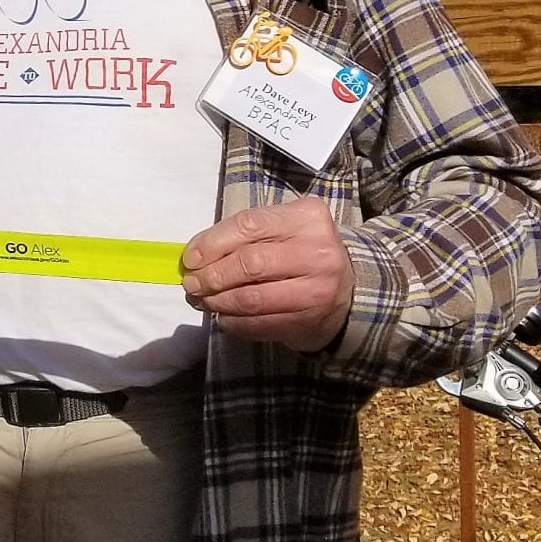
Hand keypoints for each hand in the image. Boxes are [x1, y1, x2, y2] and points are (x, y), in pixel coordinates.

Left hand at [181, 196, 355, 352]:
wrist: (350, 290)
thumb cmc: (302, 252)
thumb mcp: (282, 229)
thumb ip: (243, 235)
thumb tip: (194, 257)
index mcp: (307, 218)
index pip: (249, 225)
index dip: (212, 243)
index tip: (190, 259)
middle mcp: (318, 251)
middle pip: (249, 263)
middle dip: (212, 276)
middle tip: (192, 284)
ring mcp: (318, 288)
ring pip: (253, 297)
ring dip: (219, 302)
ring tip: (203, 301)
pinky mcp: (312, 320)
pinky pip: (262, 323)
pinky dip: (235, 322)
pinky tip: (223, 318)